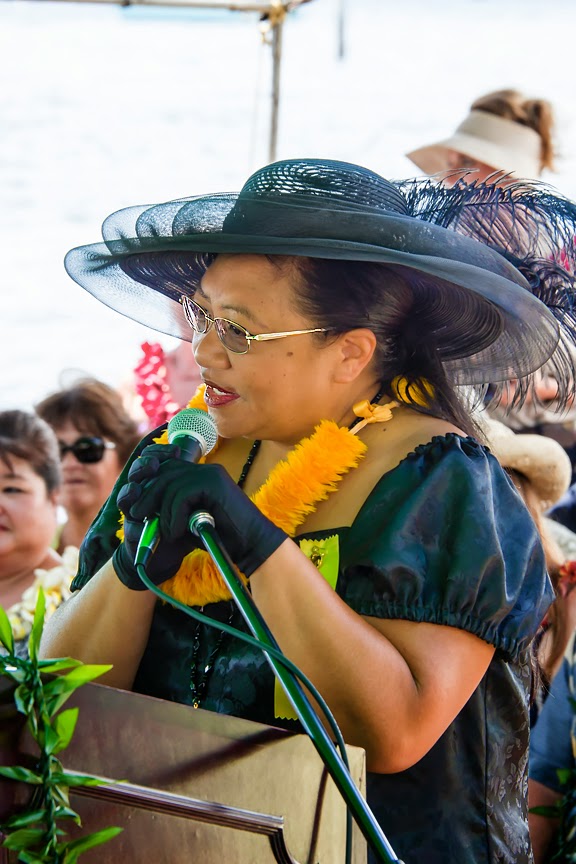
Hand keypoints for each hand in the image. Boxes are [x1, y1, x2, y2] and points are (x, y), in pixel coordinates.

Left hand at [115, 443, 287, 588]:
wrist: (250, 546)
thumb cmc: (219, 536)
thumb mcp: (187, 519)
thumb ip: (169, 507)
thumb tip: (137, 504)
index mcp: (200, 473)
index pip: (164, 461)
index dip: (146, 473)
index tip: (135, 498)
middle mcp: (205, 468)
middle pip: (163, 471)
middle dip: (146, 494)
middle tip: (137, 514)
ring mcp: (210, 473)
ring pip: (170, 484)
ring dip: (162, 511)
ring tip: (165, 532)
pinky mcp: (214, 483)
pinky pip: (181, 495)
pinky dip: (175, 516)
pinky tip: (178, 532)